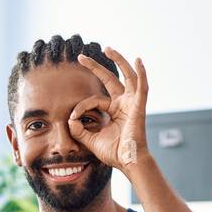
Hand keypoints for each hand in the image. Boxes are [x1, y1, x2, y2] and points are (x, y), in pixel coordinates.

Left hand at [71, 47, 149, 171]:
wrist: (128, 162)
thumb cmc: (114, 153)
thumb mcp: (91, 140)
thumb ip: (79, 130)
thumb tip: (69, 119)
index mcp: (114, 111)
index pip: (95, 100)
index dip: (82, 106)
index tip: (73, 116)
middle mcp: (124, 104)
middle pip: (110, 79)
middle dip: (96, 67)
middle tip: (81, 57)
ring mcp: (133, 104)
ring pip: (127, 76)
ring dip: (119, 61)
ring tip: (108, 49)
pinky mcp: (139, 107)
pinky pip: (142, 87)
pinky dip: (142, 73)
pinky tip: (139, 60)